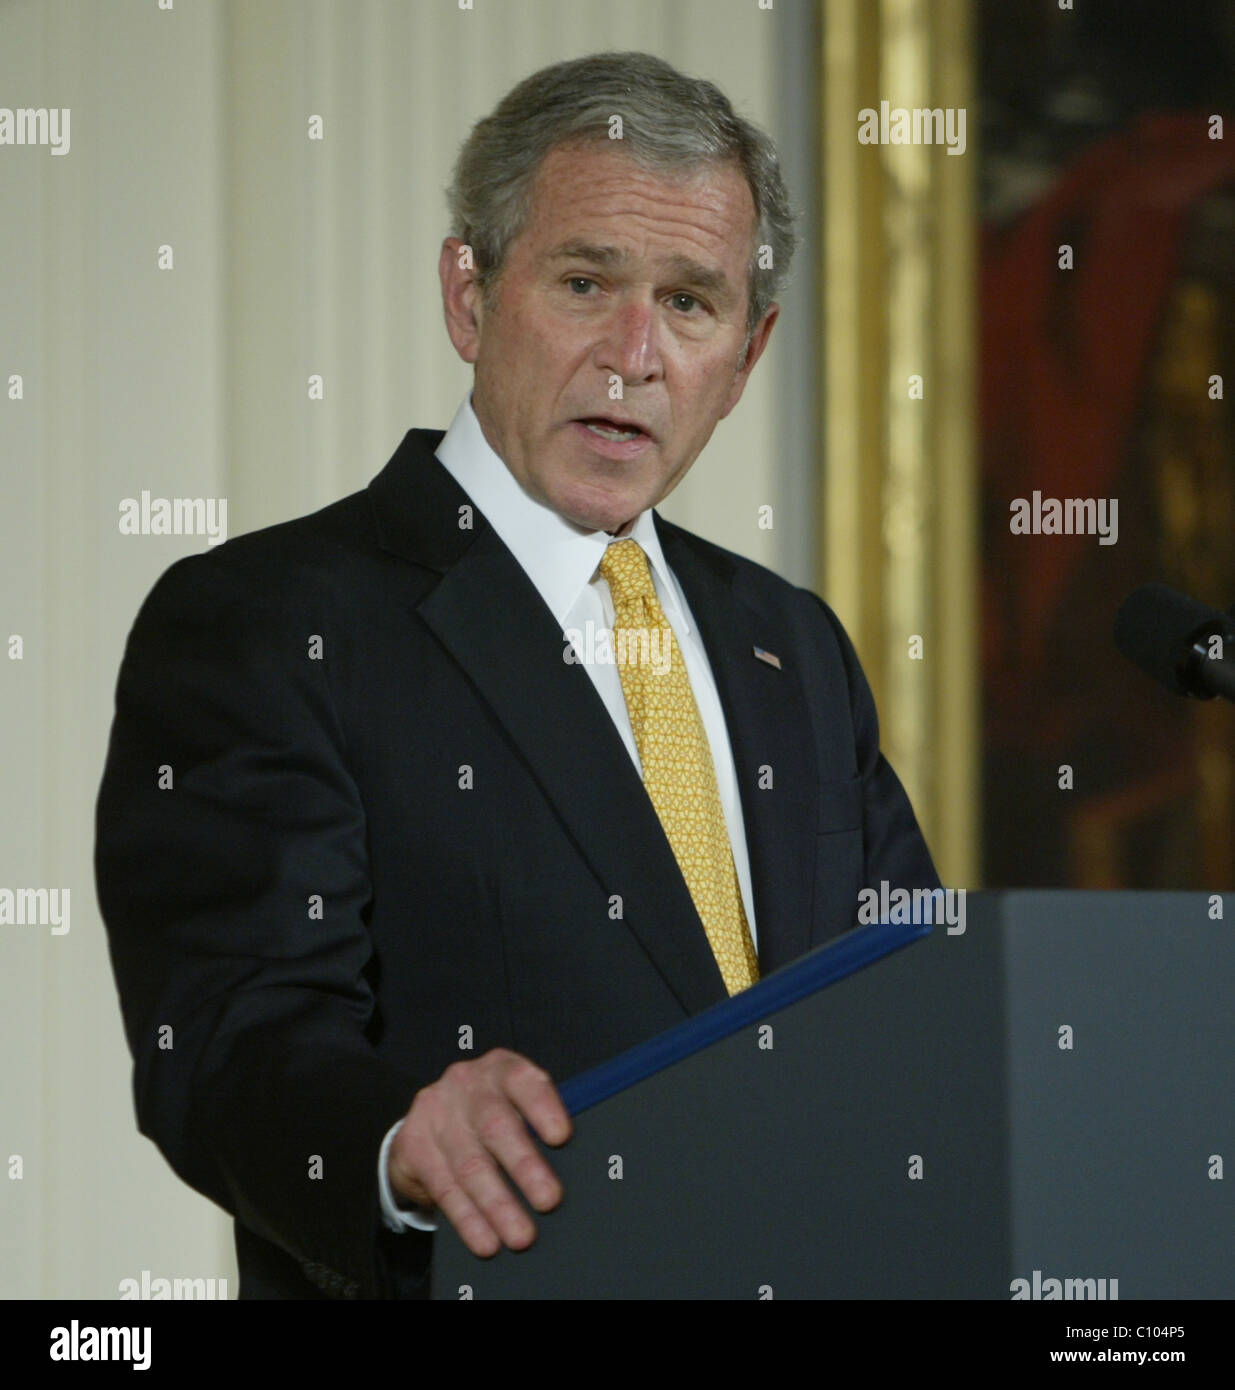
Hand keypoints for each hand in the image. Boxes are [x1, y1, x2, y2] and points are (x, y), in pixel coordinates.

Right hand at [387, 1047, 571, 1255]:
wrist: (430, 1119)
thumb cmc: (490, 1113)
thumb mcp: (512, 1103)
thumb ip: (538, 1122)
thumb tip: (578, 1163)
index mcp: (500, 1068)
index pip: (523, 1080)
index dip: (543, 1107)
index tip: (562, 1136)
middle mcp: (466, 1083)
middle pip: (496, 1125)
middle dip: (524, 1166)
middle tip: (549, 1200)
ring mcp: (437, 1112)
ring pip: (470, 1164)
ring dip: (498, 1205)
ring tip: (521, 1235)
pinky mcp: (414, 1144)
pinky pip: (444, 1187)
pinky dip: (468, 1219)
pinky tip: (486, 1240)